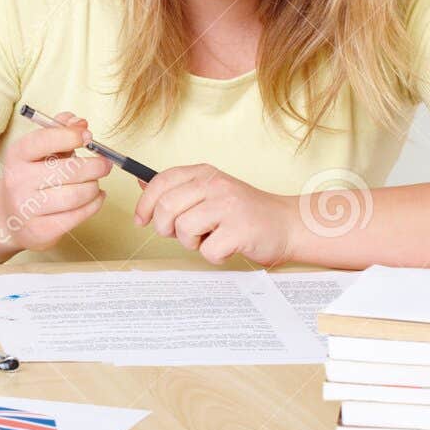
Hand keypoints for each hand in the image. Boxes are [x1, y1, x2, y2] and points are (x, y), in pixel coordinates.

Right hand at [0, 111, 110, 252]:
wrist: (10, 217)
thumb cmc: (31, 179)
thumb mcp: (40, 151)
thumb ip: (60, 131)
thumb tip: (80, 122)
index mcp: (17, 155)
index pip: (44, 140)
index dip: (70, 136)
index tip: (88, 136)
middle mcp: (18, 181)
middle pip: (68, 170)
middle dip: (95, 167)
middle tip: (104, 165)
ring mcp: (27, 208)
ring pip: (76, 196)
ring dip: (94, 188)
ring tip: (95, 184)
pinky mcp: (39, 231)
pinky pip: (76, 216)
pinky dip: (93, 205)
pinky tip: (95, 198)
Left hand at [132, 163, 296, 265]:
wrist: (287, 224)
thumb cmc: (244, 213)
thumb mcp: (210, 192)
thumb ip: (179, 189)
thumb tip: (141, 182)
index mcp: (204, 173)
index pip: (161, 181)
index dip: (145, 203)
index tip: (142, 220)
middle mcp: (215, 185)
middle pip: (167, 207)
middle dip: (165, 228)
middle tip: (181, 235)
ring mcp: (228, 206)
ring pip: (183, 229)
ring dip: (191, 242)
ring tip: (209, 238)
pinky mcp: (239, 230)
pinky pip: (207, 250)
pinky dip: (213, 256)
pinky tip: (226, 247)